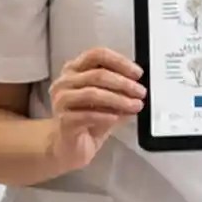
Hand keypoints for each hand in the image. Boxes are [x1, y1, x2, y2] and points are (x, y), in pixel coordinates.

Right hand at [46, 47, 145, 172]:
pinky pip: (86, 115)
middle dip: (124, 83)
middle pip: (97, 74)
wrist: (69, 147)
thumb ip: (121, 91)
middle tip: (140, 92)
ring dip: (118, 99)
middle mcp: (65, 82)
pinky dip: (105, 115)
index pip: (97, 55)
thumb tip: (138, 86)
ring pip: (92, 93)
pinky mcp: (63, 120)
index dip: (120, 62)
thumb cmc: (88, 120)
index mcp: (75, 70)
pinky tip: (116, 117)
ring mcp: (61, 101)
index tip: (137, 73)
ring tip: (134, 106)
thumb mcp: (109, 101)